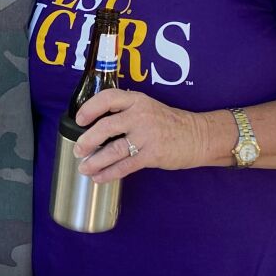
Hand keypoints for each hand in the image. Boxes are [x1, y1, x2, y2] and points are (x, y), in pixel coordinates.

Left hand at [73, 89, 218, 178]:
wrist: (197, 136)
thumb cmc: (168, 123)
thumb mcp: (148, 107)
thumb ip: (125, 112)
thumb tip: (95, 126)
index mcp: (137, 100)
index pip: (108, 98)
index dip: (90, 108)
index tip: (79, 119)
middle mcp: (141, 115)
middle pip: (106, 127)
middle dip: (87, 140)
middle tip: (78, 149)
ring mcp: (147, 136)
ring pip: (113, 150)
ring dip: (95, 161)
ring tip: (84, 168)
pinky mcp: (152, 155)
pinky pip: (125, 166)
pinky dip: (109, 173)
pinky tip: (99, 177)